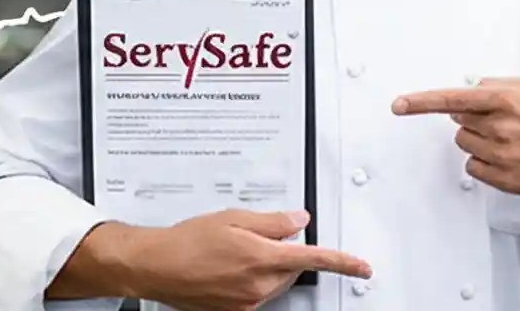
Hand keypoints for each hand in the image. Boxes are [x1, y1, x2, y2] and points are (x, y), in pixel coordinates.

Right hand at [57, 209, 370, 310]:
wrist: (157, 266)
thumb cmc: (187, 241)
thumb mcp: (232, 218)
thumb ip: (271, 221)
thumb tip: (298, 221)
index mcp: (262, 258)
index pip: (314, 259)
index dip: (343, 262)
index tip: (361, 267)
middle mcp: (260, 285)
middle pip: (292, 268)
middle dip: (284, 253)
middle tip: (256, 237)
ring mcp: (248, 303)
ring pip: (276, 282)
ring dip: (267, 266)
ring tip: (233, 251)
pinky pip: (258, 294)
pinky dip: (253, 279)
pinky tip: (228, 267)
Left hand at [391, 77, 519, 196]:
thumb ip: (495, 84)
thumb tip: (467, 89)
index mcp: (505, 100)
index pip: (454, 99)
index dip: (422, 102)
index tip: (398, 105)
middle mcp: (501, 127)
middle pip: (458, 123)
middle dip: (472, 121)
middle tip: (502, 124)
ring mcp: (502, 155)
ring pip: (464, 144)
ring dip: (478, 141)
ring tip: (510, 141)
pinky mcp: (503, 179)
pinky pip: (472, 167)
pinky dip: (484, 162)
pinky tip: (509, 158)